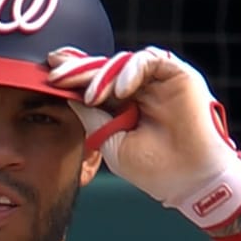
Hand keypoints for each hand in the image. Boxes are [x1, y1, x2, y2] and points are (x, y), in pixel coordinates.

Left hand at [47, 46, 240, 230]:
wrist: (191, 181)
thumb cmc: (155, 170)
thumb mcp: (112, 143)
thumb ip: (92, 118)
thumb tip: (67, 96)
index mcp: (125, 106)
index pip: (95, 84)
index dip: (73, 77)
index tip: (48, 74)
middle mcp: (141, 90)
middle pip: (105, 68)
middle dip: (79, 68)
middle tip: (56, 71)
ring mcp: (159, 82)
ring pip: (123, 62)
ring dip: (102, 75)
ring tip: (91, 95)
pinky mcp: (178, 75)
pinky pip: (150, 60)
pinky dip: (131, 70)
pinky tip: (119, 91)